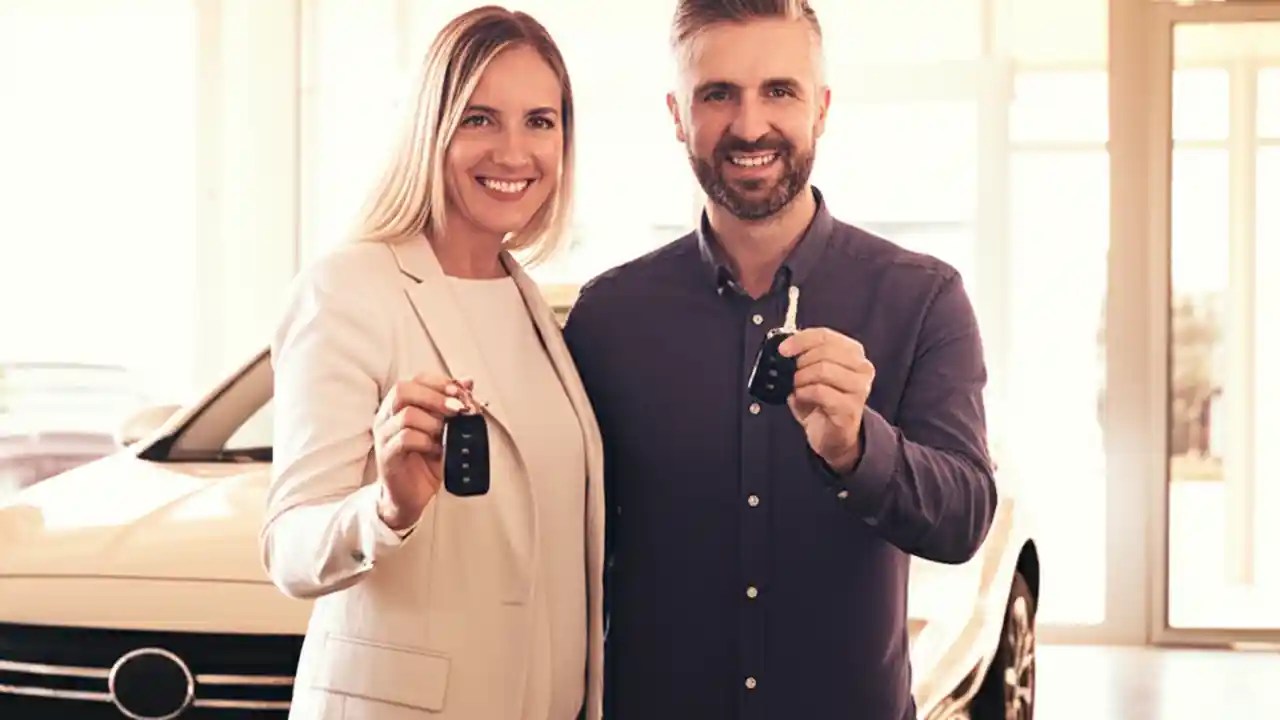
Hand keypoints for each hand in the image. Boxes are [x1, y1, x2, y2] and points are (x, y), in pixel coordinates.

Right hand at [371, 375, 472, 529]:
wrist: (410, 497)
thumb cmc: (425, 462)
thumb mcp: (445, 430)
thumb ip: (454, 406)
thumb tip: (468, 382)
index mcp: (400, 406)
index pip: (415, 380)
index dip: (439, 382)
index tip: (460, 392)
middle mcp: (387, 417)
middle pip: (403, 390)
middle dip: (436, 397)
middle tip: (458, 409)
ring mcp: (384, 436)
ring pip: (406, 414)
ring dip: (434, 422)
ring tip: (445, 434)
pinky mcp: (387, 456)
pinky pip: (405, 439)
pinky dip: (426, 441)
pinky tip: (436, 449)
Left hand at [779, 328, 874, 473]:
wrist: (833, 436)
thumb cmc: (822, 402)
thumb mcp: (811, 373)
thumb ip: (803, 356)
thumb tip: (785, 347)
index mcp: (853, 353)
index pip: (826, 335)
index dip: (801, 340)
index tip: (783, 349)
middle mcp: (862, 368)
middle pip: (825, 351)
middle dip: (801, 362)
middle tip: (792, 374)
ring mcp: (859, 389)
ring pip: (824, 369)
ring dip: (802, 378)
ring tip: (797, 388)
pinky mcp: (850, 408)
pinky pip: (820, 392)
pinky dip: (804, 393)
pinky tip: (802, 398)